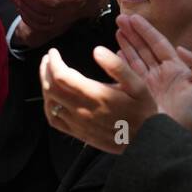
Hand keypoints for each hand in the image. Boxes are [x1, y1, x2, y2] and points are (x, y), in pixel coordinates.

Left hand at [10, 0, 110, 47]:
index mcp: (73, 1)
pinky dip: (25, 15)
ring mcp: (59, 21)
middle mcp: (65, 13)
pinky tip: (18, 4)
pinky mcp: (53, 24)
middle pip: (41, 10)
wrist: (94, 3)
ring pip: (36, 18)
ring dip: (22, 6)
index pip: (52, 2)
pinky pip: (36, 24)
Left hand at [40, 44, 157, 153]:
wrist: (147, 141)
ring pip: (50, 103)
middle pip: (51, 88)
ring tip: (47, 74)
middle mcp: (82, 110)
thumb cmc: (143, 110)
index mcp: (95, 95)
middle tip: (47, 59)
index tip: (53, 52)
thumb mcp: (138, 84)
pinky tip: (51, 98)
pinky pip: (54, 120)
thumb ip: (117, 66)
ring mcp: (78, 123)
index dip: (53, 62)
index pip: (61, 76)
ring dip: (44, 86)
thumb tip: (97, 50)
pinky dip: (48, 106)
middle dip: (45, 71)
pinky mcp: (78, 133)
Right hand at [116, 14, 191, 137]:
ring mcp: (146, 84)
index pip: (159, 44)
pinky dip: (119, 63)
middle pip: (143, 48)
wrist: (182, 139)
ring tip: (116, 30)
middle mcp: (159, 73)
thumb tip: (182, 48)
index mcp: (176, 69)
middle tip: (120, 18)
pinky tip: (113, 53)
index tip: (134, 18)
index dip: (146, 30)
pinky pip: (126, 75)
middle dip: (132, 33)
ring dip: (125, 43)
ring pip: (134, 58)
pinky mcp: (136, 95)